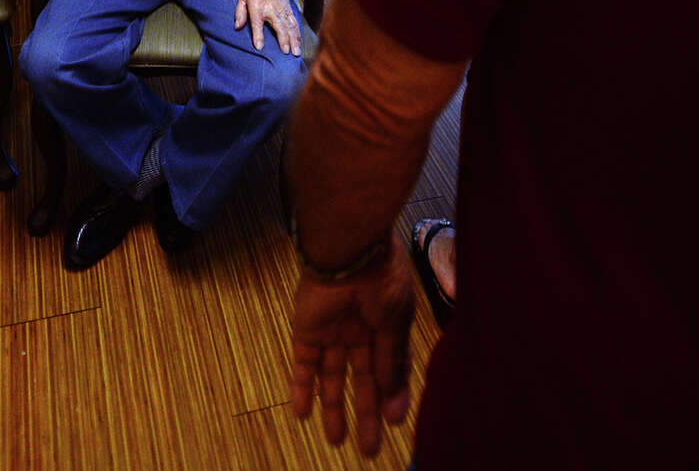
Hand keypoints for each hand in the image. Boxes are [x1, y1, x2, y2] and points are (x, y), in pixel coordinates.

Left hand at [234, 0, 300, 53]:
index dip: (258, 36)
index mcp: (257, 6)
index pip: (257, 24)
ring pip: (290, 26)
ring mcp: (281, 9)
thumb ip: (240, 12)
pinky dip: (297, 32)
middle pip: (279, 27)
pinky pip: (294, 21)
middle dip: (284, 40)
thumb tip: (237, 27)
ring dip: (294, 39)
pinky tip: (299, 41)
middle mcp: (271, 9)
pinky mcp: (288, 7)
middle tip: (287, 52)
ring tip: (296, 52)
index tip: (259, 47)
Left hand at [290, 236, 414, 456]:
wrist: (347, 249)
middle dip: (366, 413)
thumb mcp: (396, 323)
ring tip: (336, 441)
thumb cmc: (381, 279)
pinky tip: (302, 415)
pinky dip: (302, 389)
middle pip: (363, 379)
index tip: (395, 422)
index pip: (391, 366)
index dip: (394, 394)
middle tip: (369, 448)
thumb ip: (391, 361)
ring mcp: (333, 330)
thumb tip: (392, 400)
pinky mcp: (307, 330)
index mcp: (388, 322)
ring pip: (333, 377)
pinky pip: (303, 364)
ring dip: (334, 409)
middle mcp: (361, 329)